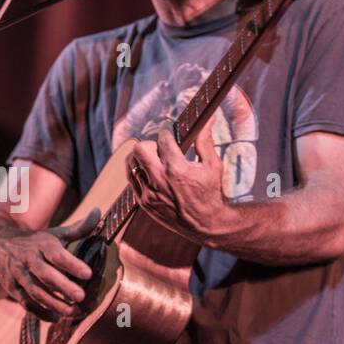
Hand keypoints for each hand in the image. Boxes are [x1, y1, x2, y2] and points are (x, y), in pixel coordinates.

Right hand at [0, 209, 99, 320]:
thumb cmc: (35, 242)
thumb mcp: (54, 234)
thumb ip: (78, 228)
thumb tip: (99, 212)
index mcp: (41, 244)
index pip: (57, 254)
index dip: (72, 264)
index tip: (88, 274)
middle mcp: (28, 259)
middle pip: (45, 274)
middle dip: (63, 286)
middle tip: (81, 297)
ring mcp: (18, 275)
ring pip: (35, 291)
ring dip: (53, 303)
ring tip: (72, 312)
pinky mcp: (12, 289)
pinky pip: (25, 303)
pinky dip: (40, 312)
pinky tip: (56, 318)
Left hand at [126, 126, 229, 242]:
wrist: (206, 224)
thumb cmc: (212, 193)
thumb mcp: (213, 165)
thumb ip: (205, 141)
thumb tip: (206, 119)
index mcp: (177, 170)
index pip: (163, 139)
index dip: (166, 131)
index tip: (169, 131)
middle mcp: (160, 181)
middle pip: (140, 148)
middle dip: (150, 143)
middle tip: (159, 147)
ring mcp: (149, 194)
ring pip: (131, 163)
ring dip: (141, 157)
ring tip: (153, 159)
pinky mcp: (144, 203)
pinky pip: (131, 179)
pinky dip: (137, 171)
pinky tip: (148, 170)